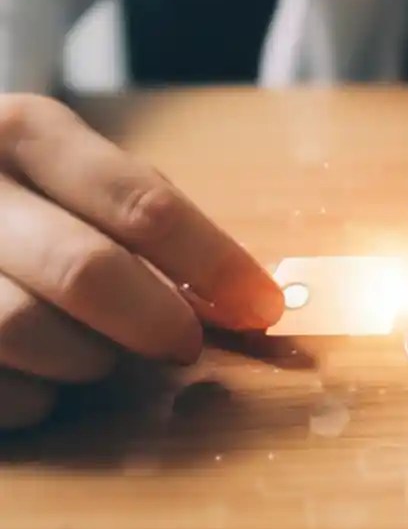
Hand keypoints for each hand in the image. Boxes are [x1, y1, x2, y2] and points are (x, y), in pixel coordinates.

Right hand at [0, 95, 282, 428]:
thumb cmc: (21, 197)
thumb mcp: (74, 176)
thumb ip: (152, 222)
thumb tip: (245, 298)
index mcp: (27, 133)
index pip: (143, 203)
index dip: (216, 264)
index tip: (263, 307)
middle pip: (87, 269)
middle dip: (156, 320)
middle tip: (185, 344)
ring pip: (25, 328)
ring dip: (87, 358)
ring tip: (97, 353)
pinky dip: (35, 395)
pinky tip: (43, 377)